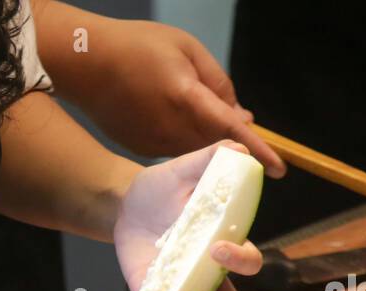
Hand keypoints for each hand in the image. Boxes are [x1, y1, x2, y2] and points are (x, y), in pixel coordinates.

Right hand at [48, 15, 283, 175]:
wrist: (85, 64)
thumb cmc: (138, 46)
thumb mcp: (187, 49)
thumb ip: (218, 83)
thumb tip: (239, 117)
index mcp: (185, 97)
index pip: (231, 130)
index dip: (258, 150)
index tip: (280, 169)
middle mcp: (171, 128)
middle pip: (216, 146)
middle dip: (235, 144)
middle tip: (246, 133)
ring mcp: (154, 142)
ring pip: (196, 150)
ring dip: (208, 141)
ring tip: (197, 114)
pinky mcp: (141, 148)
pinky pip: (174, 148)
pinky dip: (183, 138)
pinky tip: (166, 113)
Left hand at [113, 142, 262, 290]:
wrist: (127, 203)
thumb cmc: (164, 187)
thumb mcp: (184, 170)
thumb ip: (210, 160)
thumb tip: (237, 150)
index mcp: (225, 245)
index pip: (248, 263)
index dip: (240, 261)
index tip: (216, 248)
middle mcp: (208, 276)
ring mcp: (180, 290)